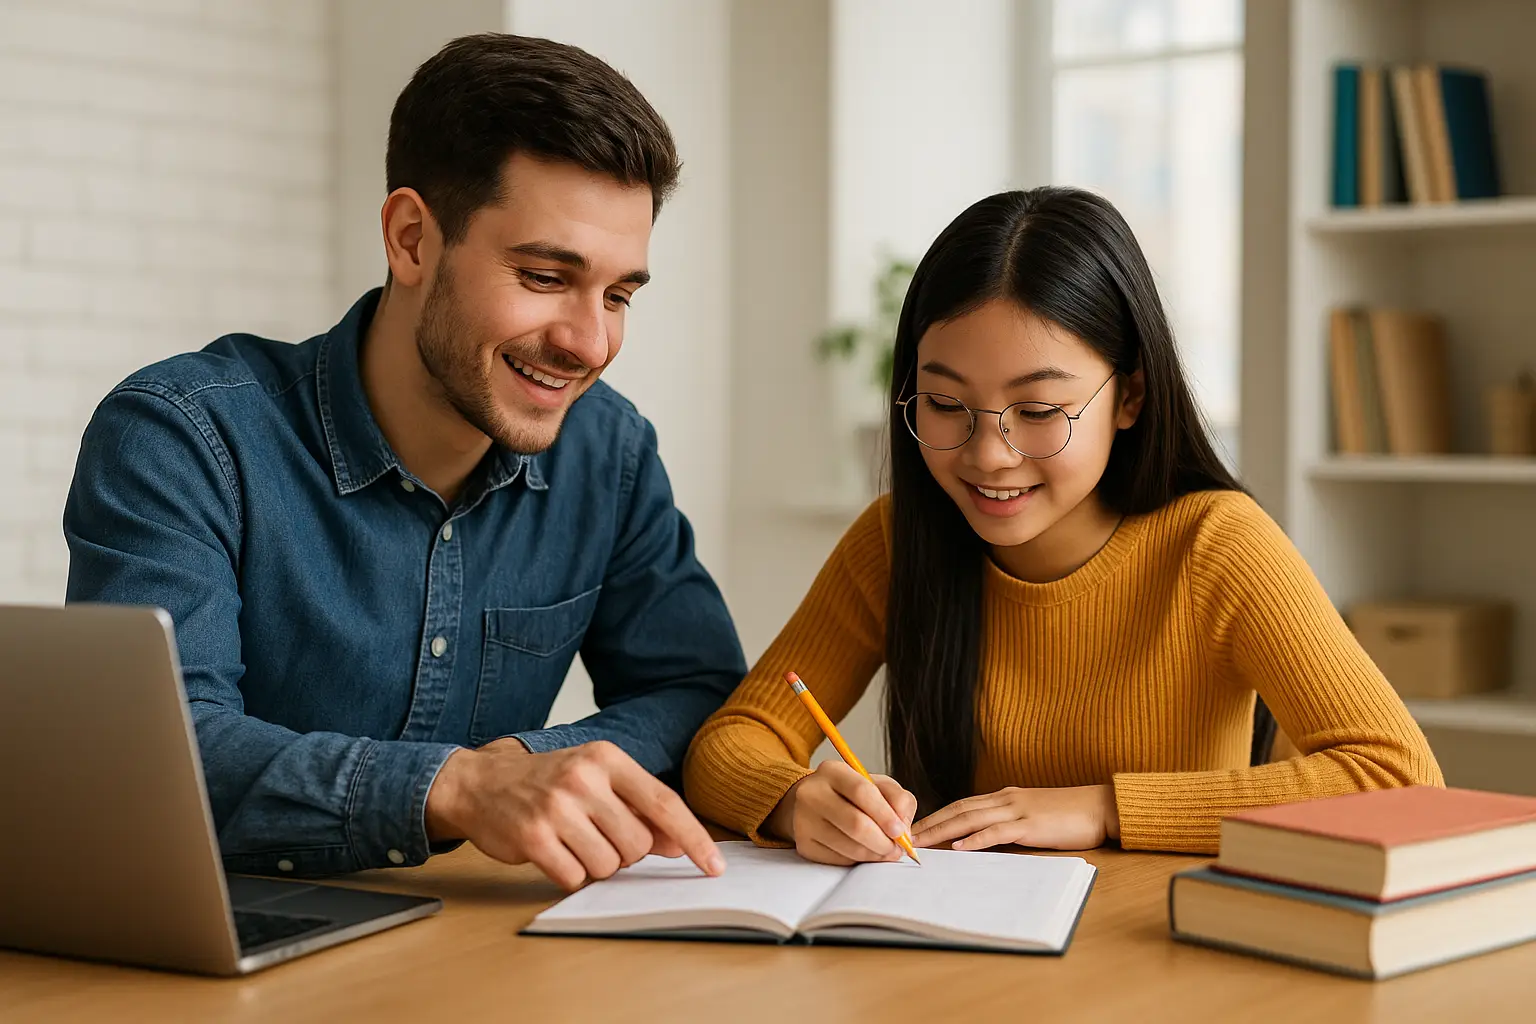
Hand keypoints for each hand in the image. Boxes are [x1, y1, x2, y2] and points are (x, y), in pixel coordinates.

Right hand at [425, 738, 724, 889]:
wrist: (479, 783)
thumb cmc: (547, 784)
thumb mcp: (595, 780)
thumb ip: (638, 808)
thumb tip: (679, 844)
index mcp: (607, 759)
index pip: (664, 803)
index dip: (694, 838)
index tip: (713, 865)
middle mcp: (584, 779)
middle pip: (638, 844)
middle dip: (625, 852)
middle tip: (596, 836)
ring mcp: (557, 807)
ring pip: (608, 865)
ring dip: (595, 864)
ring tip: (571, 841)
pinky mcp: (533, 836)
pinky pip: (574, 878)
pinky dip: (569, 875)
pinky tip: (553, 853)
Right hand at [765, 760, 916, 865]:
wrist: (812, 804)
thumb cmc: (850, 794)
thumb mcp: (877, 785)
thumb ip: (898, 799)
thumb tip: (903, 830)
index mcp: (832, 771)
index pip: (862, 792)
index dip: (886, 815)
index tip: (901, 831)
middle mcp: (812, 793)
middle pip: (856, 824)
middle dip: (883, 842)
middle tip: (897, 849)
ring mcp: (804, 820)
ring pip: (849, 847)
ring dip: (874, 855)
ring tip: (885, 852)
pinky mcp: (803, 844)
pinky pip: (839, 860)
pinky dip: (858, 860)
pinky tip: (864, 852)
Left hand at [910, 784, 1118, 851]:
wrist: (1101, 806)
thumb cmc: (1069, 815)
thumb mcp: (1032, 816)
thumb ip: (1009, 824)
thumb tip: (984, 840)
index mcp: (1005, 797)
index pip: (962, 805)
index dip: (936, 816)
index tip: (915, 829)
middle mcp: (1006, 799)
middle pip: (958, 809)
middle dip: (930, 823)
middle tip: (905, 837)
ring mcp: (1018, 810)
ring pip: (971, 818)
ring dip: (943, 831)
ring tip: (921, 842)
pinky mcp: (1031, 825)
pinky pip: (998, 831)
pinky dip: (976, 839)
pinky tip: (959, 847)